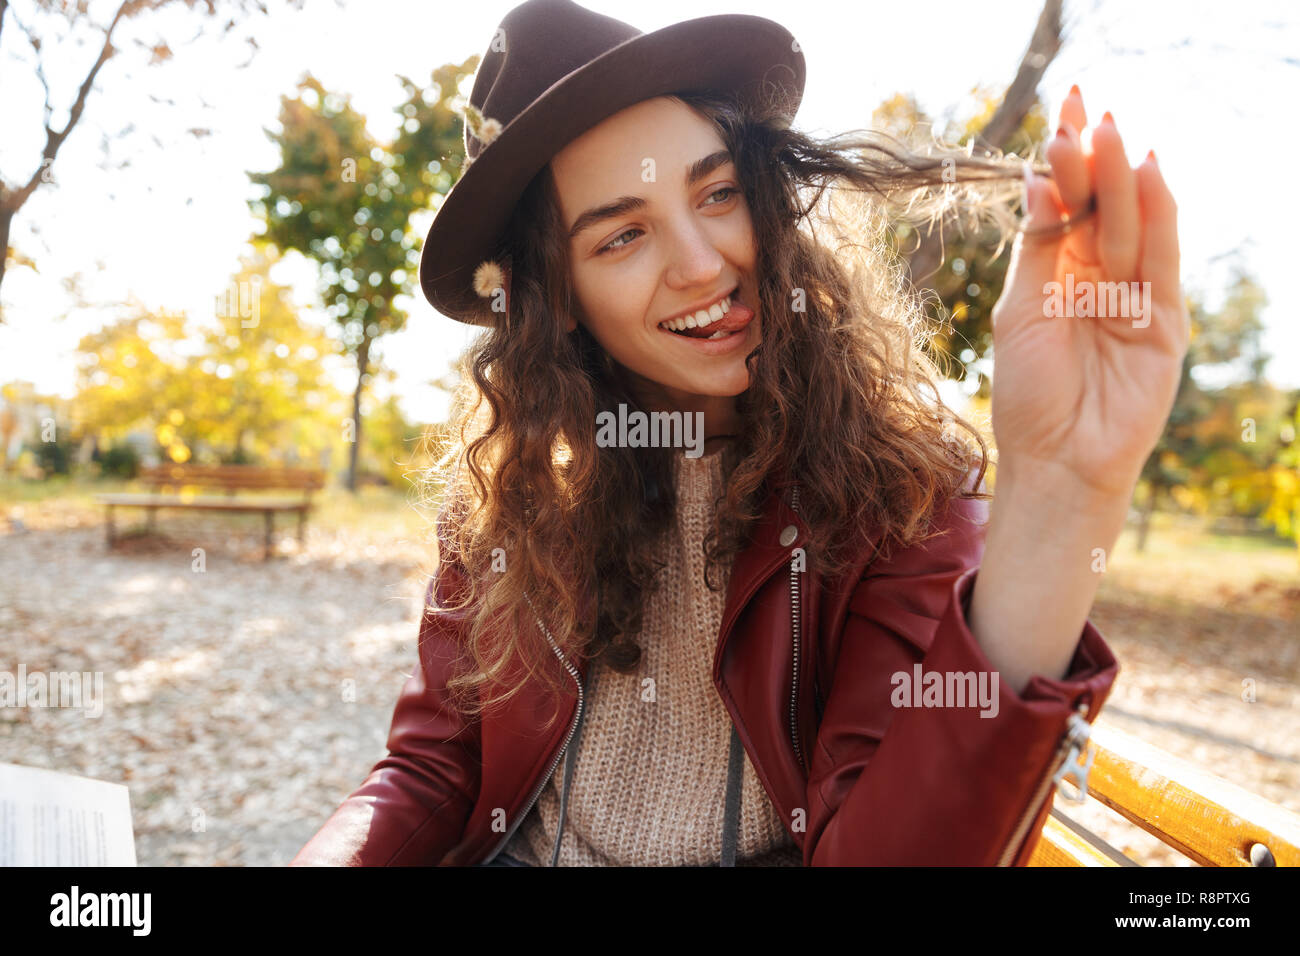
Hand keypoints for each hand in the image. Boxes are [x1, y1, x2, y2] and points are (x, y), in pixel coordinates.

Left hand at [988, 86, 1189, 501]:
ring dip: (1122, 176)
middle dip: (1092, 159)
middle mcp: (1096, 278)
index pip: (1066, 204)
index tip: (1063, 112)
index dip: (1067, 160)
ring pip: (1130, 223)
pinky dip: (1159, 216)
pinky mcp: (1164, 319)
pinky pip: (1163, 257)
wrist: (1057, 460)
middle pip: (1099, 205)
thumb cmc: (1028, 392)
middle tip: (1083, 112)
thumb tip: (1040, 181)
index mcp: (1056, 273)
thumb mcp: (1021, 312)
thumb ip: (1037, 250)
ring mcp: (1133, 296)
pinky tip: (1150, 173)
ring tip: (1109, 130)